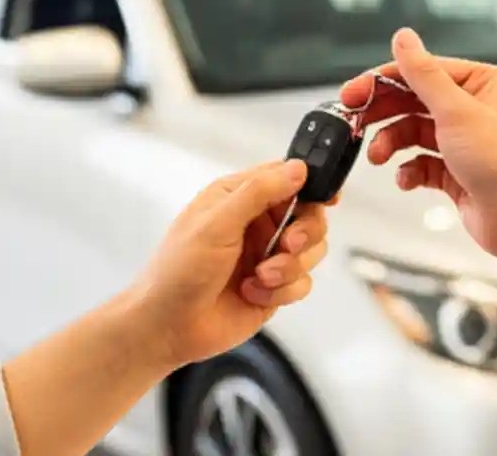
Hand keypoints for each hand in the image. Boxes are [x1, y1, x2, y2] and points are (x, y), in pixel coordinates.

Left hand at [130, 160, 330, 368]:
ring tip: (260, 277)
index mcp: (237, 197)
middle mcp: (255, 223)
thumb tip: (298, 169)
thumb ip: (259, 192)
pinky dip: (282, 291)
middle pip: (309, 214)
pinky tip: (252, 294)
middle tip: (287, 244)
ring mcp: (266, 256)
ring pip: (311, 250)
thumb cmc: (179, 271)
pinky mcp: (273, 287)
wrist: (169, 327)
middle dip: (305, 232)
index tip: (327, 196)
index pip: (285, 177)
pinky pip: (302, 282)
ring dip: (289, 266)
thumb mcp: (217, 223)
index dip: (310, 184)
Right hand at [340, 28, 496, 257]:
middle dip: (384, 114)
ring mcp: (470, 143)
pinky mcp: (461, 173)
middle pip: (417, 102)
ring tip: (378, 156)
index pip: (427, 71)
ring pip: (417, 133)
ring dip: (392, 143)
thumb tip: (403, 38)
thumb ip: (423, 74)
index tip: (354, 91)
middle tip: (354, 121)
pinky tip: (405, 178)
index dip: (386, 80)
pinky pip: (424, 164)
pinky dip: (409, 170)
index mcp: (489, 84)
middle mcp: (481, 110)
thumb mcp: (457, 110)